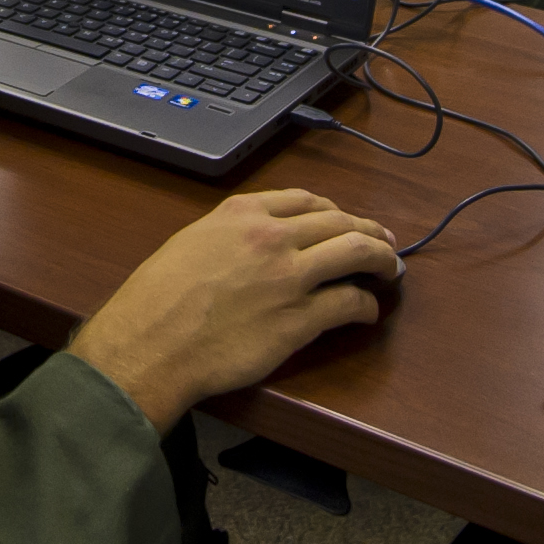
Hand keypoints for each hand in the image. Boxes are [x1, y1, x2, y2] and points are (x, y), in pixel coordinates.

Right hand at [68, 190, 397, 431]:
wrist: (152, 343)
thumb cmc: (157, 300)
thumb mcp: (189, 244)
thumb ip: (229, 236)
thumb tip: (255, 246)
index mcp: (241, 215)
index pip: (306, 200)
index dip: (335, 211)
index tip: (345, 221)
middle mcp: (272, 237)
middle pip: (341, 222)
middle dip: (371, 232)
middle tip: (385, 245)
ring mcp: (291, 277)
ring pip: (358, 252)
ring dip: (383, 260)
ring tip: (391, 270)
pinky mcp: (303, 318)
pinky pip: (351, 303)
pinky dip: (368, 306)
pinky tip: (368, 312)